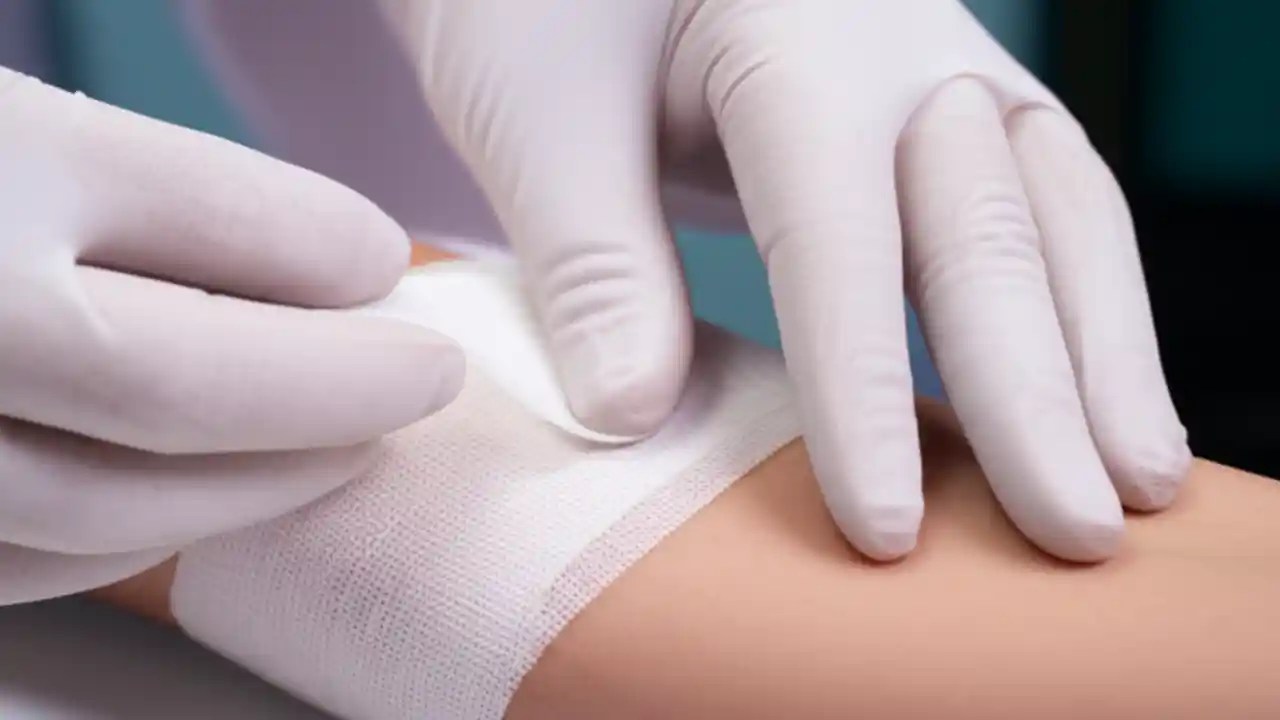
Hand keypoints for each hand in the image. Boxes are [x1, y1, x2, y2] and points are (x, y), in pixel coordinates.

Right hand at [0, 68, 463, 602]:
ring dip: (252, 488)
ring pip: (102, 510)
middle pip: (180, 396)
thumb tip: (356, 264)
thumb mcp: (20, 122)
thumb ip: (171, 190)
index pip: (217, 240)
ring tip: (342, 450)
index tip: (398, 280)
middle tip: (424, 381)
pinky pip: (17, 559)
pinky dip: (133, 533)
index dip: (341, 273)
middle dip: (334, 396)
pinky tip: (199, 498)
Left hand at [380, 0, 1189, 560]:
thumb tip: (639, 417)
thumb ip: (591, 258)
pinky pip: (1039, 206)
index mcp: (791, 29)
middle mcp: (896, 40)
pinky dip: (1078, 307)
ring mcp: (937, 67)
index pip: (841, 230)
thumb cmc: (536, 5)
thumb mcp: (536, 114)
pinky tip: (1097, 390)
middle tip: (1077, 532)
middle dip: (1036, 391)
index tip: (884, 528)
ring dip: (1102, 352)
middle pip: (988, 223)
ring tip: (1142, 482)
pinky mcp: (942, 109)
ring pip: (1055, 210)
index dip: (864, 389)